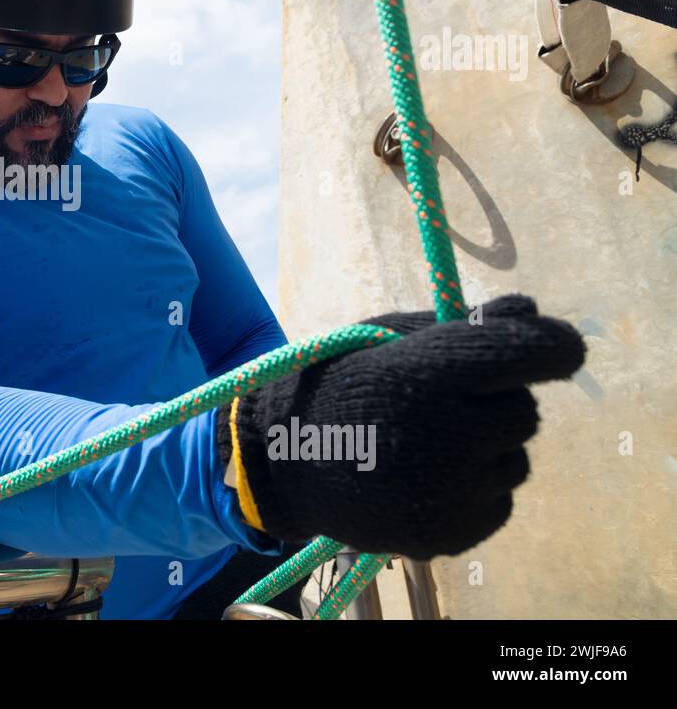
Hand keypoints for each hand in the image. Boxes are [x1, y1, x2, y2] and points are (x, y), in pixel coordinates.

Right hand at [216, 294, 584, 558]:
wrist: (281, 461)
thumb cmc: (337, 385)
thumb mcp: (386, 338)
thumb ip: (458, 326)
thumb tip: (529, 308)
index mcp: (428, 375)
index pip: (530, 353)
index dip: (553, 345)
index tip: (558, 346)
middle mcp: (447, 435)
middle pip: (525, 412)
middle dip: (497, 400)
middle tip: (446, 401)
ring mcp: (450, 492)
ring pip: (515, 459)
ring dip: (488, 447)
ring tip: (429, 443)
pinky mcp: (450, 533)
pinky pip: (499, 500)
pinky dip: (476, 487)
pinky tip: (429, 476)